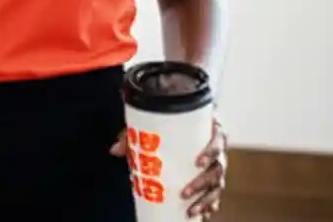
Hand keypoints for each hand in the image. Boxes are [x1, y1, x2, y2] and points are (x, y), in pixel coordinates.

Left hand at [110, 116, 226, 219]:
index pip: (217, 139)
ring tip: (191, 211)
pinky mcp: (213, 178)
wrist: (183, 121)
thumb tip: (114, 150)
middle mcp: (217, 149)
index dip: (211, 151)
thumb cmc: (170, 122)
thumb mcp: (152, 124)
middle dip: (202, 184)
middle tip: (184, 193)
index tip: (198, 162)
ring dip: (206, 200)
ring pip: (217, 185)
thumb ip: (134, 134)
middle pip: (217, 168)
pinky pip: (216, 194)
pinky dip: (210, 205)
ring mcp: (217, 165)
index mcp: (210, 130)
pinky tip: (203, 214)